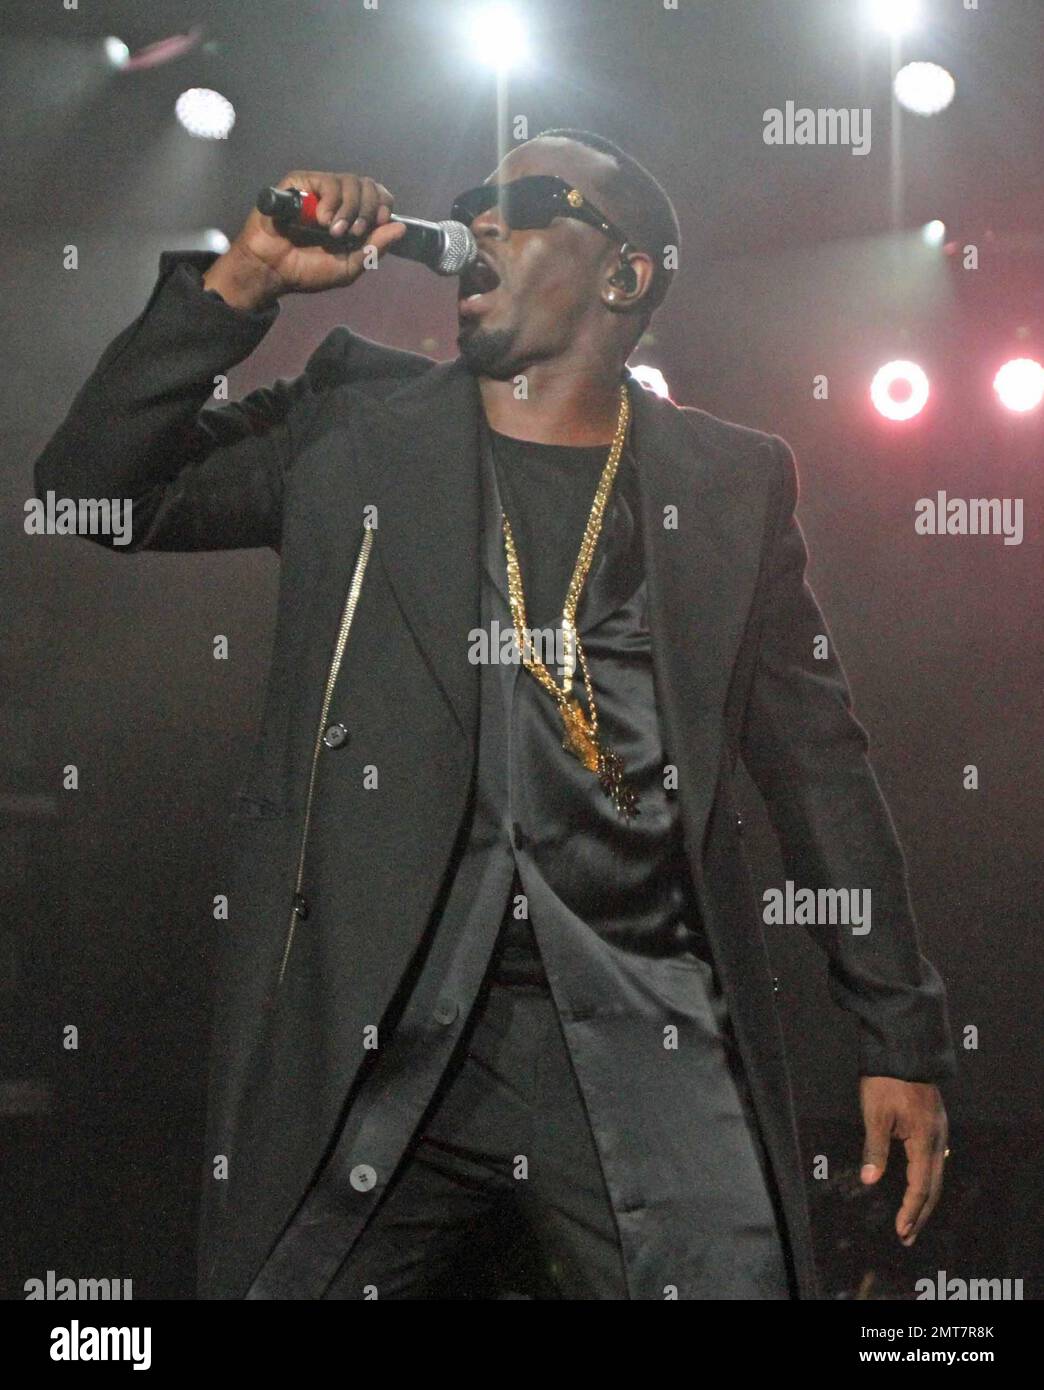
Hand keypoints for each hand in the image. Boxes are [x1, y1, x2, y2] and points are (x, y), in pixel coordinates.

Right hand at [204, 170, 406, 308]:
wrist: (273, 270)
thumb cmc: (307, 271)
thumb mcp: (349, 266)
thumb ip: (375, 248)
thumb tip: (401, 227)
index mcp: (352, 216)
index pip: (379, 196)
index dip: (383, 204)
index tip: (378, 222)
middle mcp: (338, 199)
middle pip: (368, 185)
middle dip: (366, 209)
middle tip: (353, 232)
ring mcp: (319, 189)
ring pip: (350, 181)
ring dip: (348, 208)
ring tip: (332, 230)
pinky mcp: (300, 183)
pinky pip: (327, 180)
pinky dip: (330, 201)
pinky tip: (321, 220)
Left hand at [859, 1076, 947, 1245]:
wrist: (903, 1050)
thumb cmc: (885, 1081)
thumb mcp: (875, 1115)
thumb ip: (874, 1149)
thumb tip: (869, 1181)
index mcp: (925, 1141)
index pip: (920, 1187)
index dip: (910, 1211)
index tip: (900, 1232)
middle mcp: (938, 1140)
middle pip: (933, 1186)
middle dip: (920, 1214)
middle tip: (906, 1237)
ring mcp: (939, 1132)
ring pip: (936, 1174)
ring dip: (924, 1199)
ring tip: (912, 1219)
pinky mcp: (935, 1124)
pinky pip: (935, 1161)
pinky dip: (927, 1181)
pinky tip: (919, 1185)